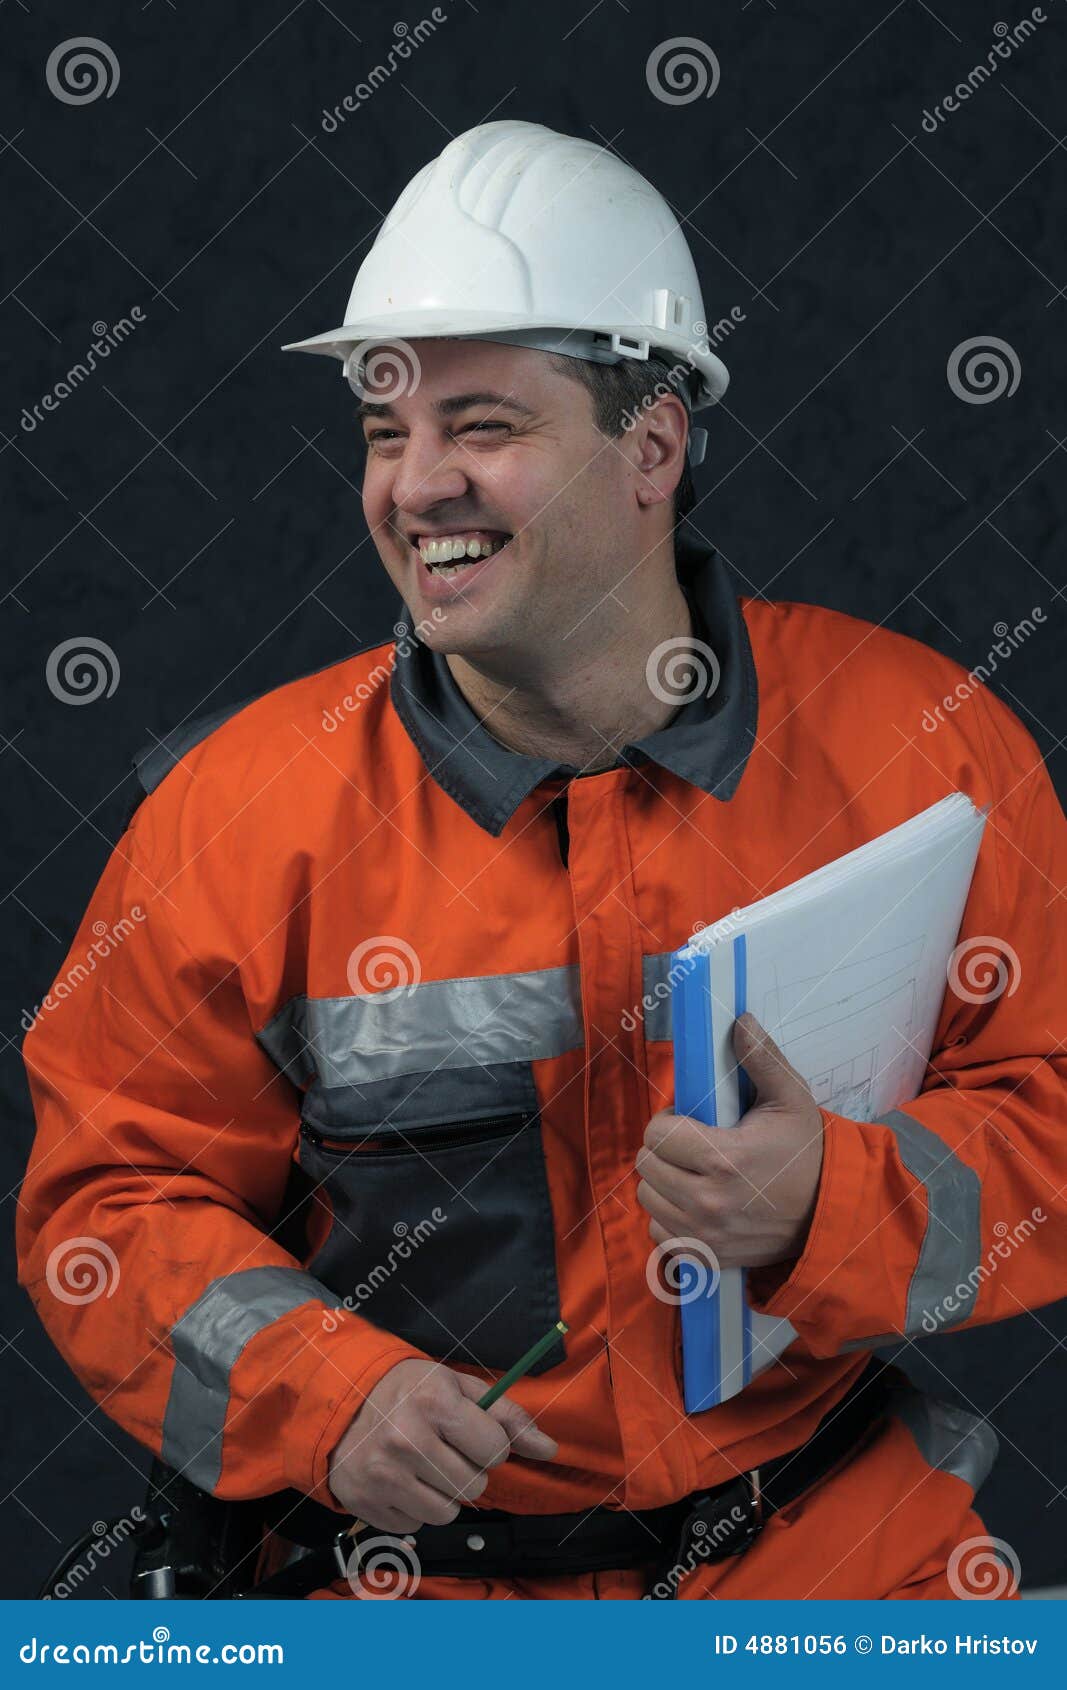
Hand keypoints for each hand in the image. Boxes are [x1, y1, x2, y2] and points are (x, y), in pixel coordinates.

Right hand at [327, 1358, 557, 1533]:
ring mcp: (383, 1476)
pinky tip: (403, 1481)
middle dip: (469, 1470)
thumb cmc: (408, 1391)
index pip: (496, 1451)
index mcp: (434, 1403)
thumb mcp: (457, 1386)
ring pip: (448, 1513)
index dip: (490, 1444)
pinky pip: (416, 1525)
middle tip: (446, 1450)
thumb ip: (507, 1416)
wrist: (340, 1401)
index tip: (471, 1434)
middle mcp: (407, 1441)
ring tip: (426, 1467)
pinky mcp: (366, 1503)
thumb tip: (550, 1450)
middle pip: (474, 1486)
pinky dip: (416, 1508)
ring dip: (445, 1494)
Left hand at [635, 1012, 823, 1269]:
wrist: (831, 1215)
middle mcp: (707, 1201)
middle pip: (646, 1165)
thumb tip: (740, 1020)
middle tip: (690, 1145)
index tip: (688, 1121)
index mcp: (723, 1159)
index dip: (668, 1122)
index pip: (656, 1134)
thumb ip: (762, 1059)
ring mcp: (704, 1235)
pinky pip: (659, 1234)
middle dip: (663, 1149)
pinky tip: (695, 1204)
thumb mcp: (792, 1099)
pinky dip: (669, 1219)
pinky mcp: (705, 1258)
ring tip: (693, 1173)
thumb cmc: (807, 1153)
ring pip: (648, 1198)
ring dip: (664, 1182)